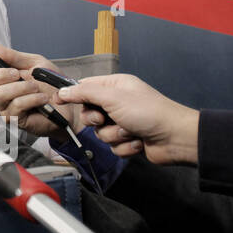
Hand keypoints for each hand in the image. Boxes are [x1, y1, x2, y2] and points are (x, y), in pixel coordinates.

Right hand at [0, 43, 79, 139]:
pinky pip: (16, 106)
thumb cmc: (52, 85)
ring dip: (20, 87)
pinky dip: (31, 99)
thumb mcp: (35, 64)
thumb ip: (13, 57)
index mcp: (1, 78)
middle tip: (16, 73)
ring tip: (36, 86)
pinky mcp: (15, 120)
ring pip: (0, 94)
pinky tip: (42, 98)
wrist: (70, 105)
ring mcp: (5, 108)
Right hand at [55, 74, 199, 164]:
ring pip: (101, 133)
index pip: (86, 88)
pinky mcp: (129, 140)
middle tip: (105, 119)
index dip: (72, 94)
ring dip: (114, 135)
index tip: (57, 101)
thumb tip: (63, 91)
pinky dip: (124, 146)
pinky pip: (114, 146)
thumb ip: (85, 93)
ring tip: (130, 132)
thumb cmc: (147, 112)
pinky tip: (138, 142)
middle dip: (97, 121)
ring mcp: (124, 122)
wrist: (175, 138)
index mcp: (115, 86)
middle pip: (90, 113)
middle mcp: (119, 102)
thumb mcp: (112, 97)